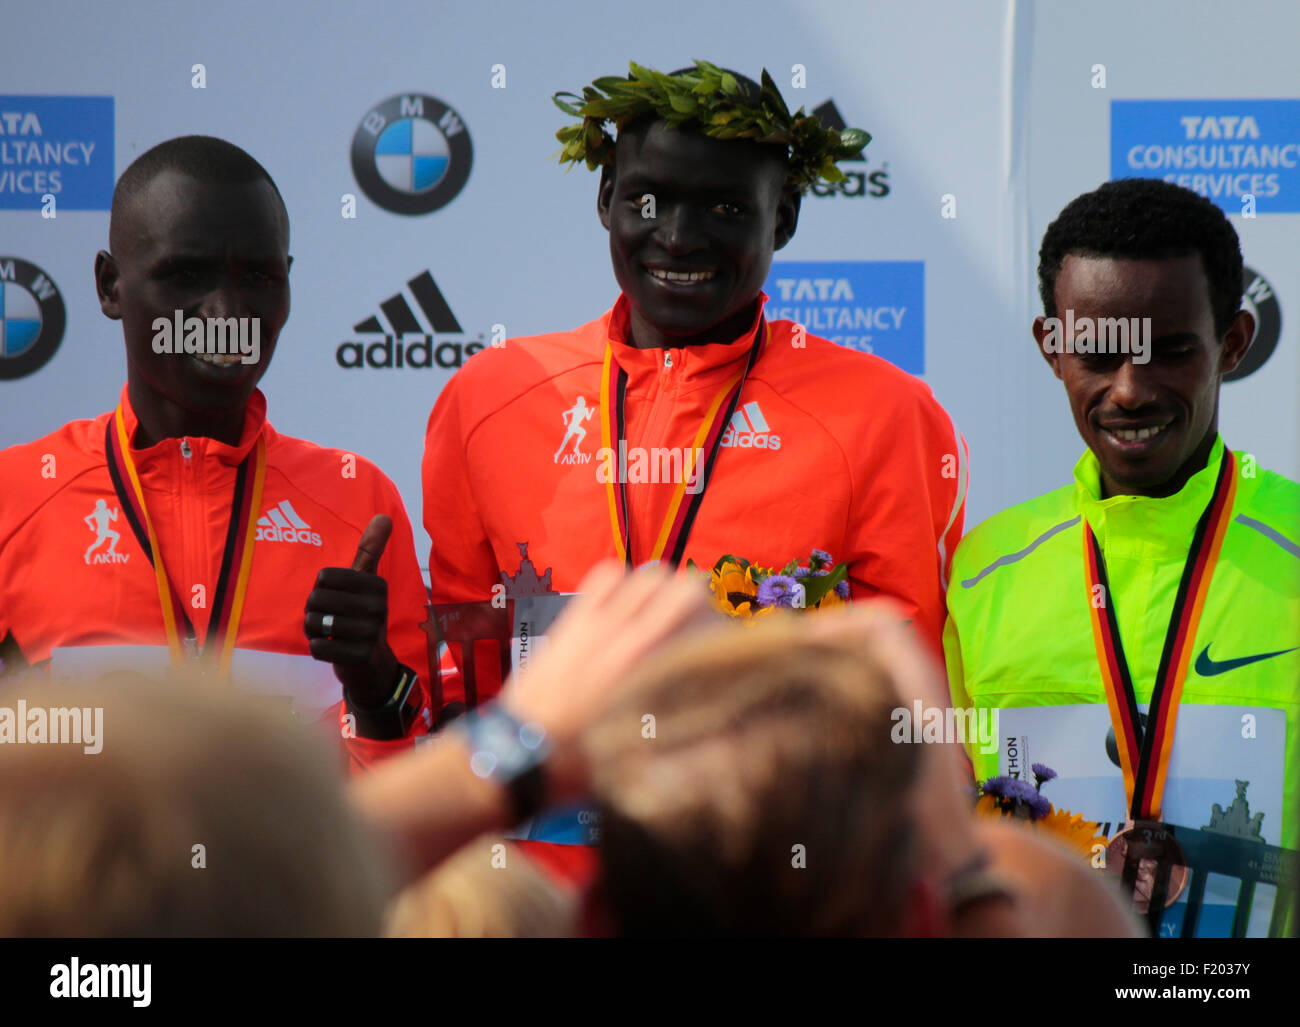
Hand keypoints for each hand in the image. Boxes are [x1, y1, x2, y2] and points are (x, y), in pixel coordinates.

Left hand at [305, 514, 399, 706]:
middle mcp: (378, 607)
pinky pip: (318, 647)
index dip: (321, 589)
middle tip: (329, 620)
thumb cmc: (360, 616)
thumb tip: (385, 516)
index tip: (337, 599)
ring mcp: (371, 633)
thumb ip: (371, 549)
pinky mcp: (360, 656)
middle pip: (316, 599)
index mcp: (376, 585)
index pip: (323, 576)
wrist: (370, 664)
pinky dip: (317, 649)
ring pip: (315, 623)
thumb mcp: (366, 582)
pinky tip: (332, 649)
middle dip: (313, 612)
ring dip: (314, 631)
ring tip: (330, 634)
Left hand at [500, 559, 718, 800]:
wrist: (516, 757)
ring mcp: (596, 624)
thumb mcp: (641, 761)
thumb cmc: (581, 766)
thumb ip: (684, 745)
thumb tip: (730, 737)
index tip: (719, 640)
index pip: (701, 616)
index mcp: (650, 671)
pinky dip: (621, 581)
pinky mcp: (571, 622)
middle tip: (693, 624)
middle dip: (696, 602)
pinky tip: (622, 604)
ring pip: (647, 575)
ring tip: (658, 611)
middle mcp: (628, 638)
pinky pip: (606, 576)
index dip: (719, 622)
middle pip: (683, 586)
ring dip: (660, 589)